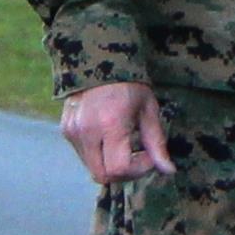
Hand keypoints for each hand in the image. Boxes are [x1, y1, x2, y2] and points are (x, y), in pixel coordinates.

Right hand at [60, 80, 174, 185]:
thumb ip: (156, 143)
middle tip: (138, 158)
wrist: (98, 58)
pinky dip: (99, 156)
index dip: (138, 170)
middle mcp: (87, 131)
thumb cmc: (129, 83)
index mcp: (110, 124)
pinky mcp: (66, 130)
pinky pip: (84, 156)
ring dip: (111, 165)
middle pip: (102, 175)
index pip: (119, 168)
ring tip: (125, 146)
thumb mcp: (148, 110)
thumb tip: (168, 170)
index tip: (150, 155)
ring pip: (92, 168)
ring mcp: (73, 131)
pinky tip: (110, 139)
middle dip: (124, 173)